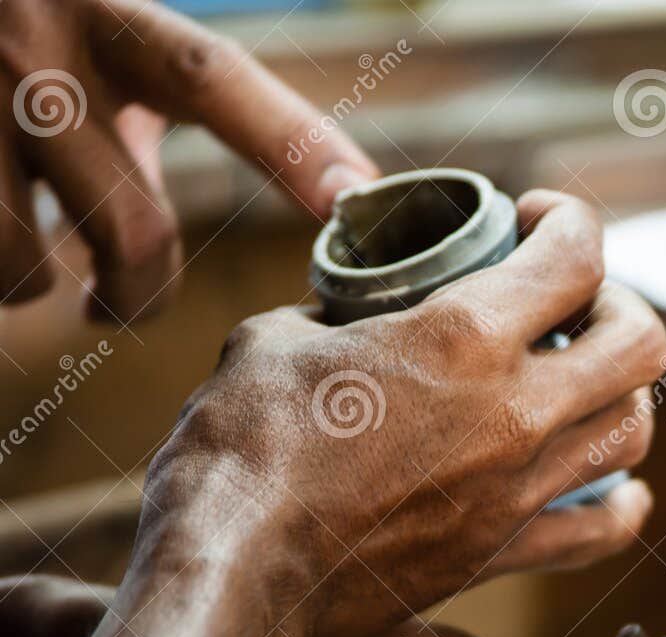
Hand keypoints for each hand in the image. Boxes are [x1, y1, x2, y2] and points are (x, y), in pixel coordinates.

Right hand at [0, 0, 378, 319]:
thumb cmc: (21, 37)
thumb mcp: (97, 37)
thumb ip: (162, 97)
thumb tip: (303, 198)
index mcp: (107, 14)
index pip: (212, 80)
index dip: (289, 142)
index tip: (358, 198)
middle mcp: (35, 49)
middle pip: (130, 227)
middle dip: (140, 292)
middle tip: (122, 303)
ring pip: (22, 264)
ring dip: (30, 287)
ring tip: (29, 267)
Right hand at [145, 188, 660, 636]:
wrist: (238, 567)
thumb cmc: (244, 445)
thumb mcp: (282, 338)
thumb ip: (341, 316)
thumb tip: (357, 318)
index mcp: (465, 336)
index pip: (578, 256)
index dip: (570, 221)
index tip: (537, 221)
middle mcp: (516, 411)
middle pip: (641, 344)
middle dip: (620, 306)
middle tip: (576, 304)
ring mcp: (520, 487)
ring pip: (635, 431)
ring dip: (625, 394)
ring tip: (587, 383)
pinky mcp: (505, 550)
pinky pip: (601, 530)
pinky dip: (622, 505)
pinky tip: (619, 488)